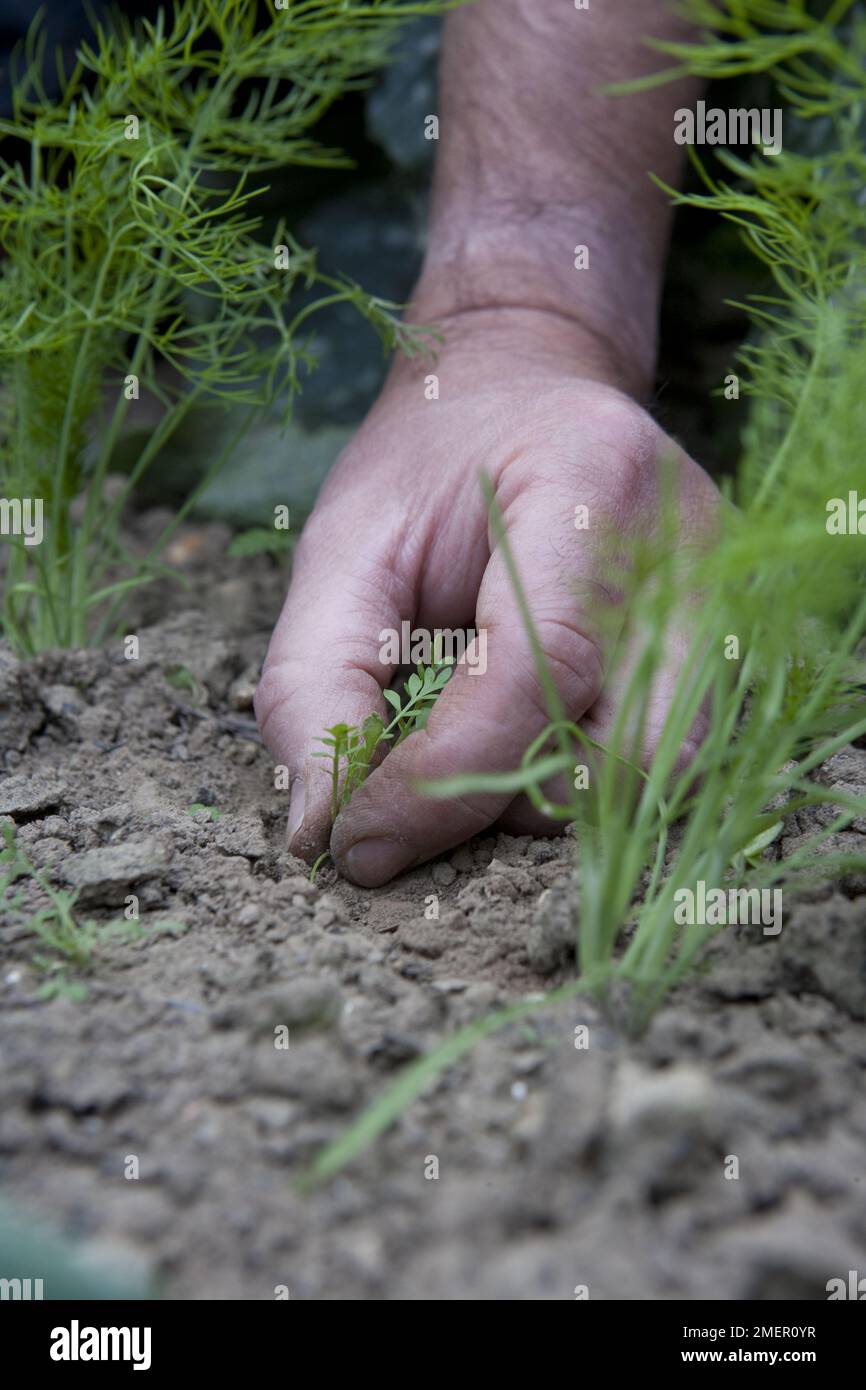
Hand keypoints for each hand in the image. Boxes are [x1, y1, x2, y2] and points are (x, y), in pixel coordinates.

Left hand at [254, 307, 720, 885]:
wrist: (525, 395)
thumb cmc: (427, 468)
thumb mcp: (342, 549)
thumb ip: (315, 683)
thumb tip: (319, 834)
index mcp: (590, 485)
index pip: (540, 669)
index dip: (443, 779)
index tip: (359, 842)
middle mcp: (689, 548)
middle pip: (620, 751)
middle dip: (501, 800)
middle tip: (415, 782)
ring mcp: (725, 600)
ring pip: (658, 776)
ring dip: (549, 800)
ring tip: (473, 752)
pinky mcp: (727, 643)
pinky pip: (668, 761)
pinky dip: (584, 780)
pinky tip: (525, 740)